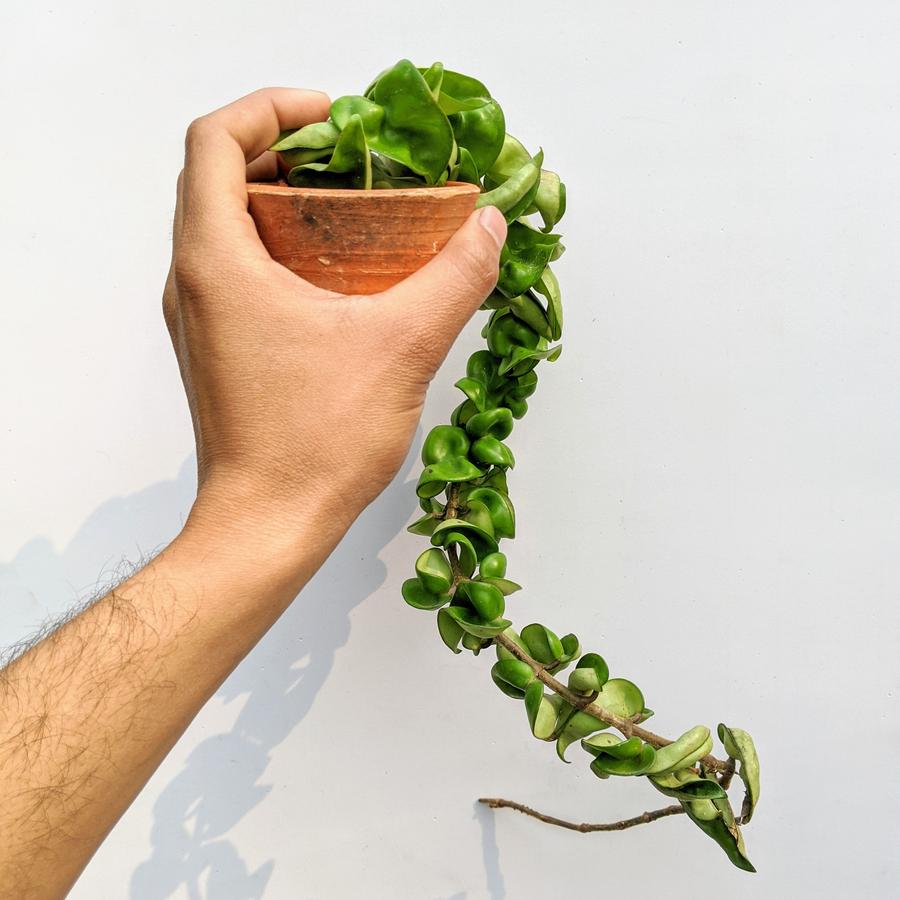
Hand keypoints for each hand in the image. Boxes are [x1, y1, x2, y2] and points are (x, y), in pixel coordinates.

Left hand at [165, 88, 506, 563]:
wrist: (268, 525)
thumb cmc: (316, 442)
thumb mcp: (403, 348)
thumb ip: (455, 278)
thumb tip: (489, 228)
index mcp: (217, 261)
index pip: (215, 140)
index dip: (272, 109)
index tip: (333, 116)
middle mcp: (193, 281)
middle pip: (220, 176)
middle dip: (288, 152)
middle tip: (355, 160)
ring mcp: (202, 317)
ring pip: (228, 224)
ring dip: (285, 202)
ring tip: (355, 210)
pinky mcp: (218, 348)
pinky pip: (239, 270)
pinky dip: (282, 249)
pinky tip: (341, 277)